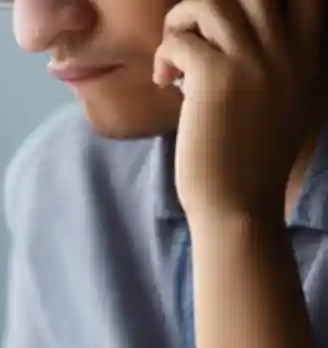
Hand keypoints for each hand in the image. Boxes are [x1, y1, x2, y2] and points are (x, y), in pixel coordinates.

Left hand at [154, 0, 324, 225]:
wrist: (239, 205)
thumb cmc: (247, 157)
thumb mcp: (276, 99)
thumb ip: (269, 61)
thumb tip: (228, 30)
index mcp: (305, 54)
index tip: (227, 22)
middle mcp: (286, 51)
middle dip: (210, 2)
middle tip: (192, 34)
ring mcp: (253, 62)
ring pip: (211, 2)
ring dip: (181, 20)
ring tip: (173, 54)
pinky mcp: (215, 80)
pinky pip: (179, 40)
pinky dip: (163, 54)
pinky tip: (163, 82)